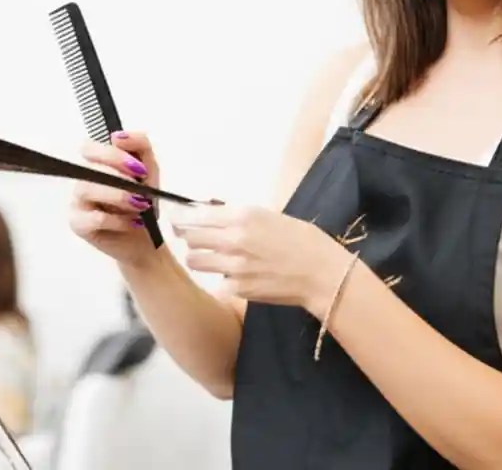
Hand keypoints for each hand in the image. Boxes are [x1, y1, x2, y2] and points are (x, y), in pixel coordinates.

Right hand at [68, 131, 162, 267]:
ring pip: (88, 189)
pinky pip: (94, 217)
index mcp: (97, 164)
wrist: (146, 239)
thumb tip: (118, 136)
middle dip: (119, 176)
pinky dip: (118, 220)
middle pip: (89, 167)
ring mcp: (77, 202)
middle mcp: (84, 180)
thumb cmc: (143, 202)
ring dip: (119, 197)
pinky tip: (132, 223)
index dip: (113, 155)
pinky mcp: (78, 224)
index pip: (90, 148)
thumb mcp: (150, 170)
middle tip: (141, 188)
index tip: (139, 169)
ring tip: (140, 206)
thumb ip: (140, 145)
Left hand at [166, 202, 348, 316]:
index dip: (183, 216)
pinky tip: (237, 274)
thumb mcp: (270, 215)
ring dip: (198, 257)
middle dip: (187, 235)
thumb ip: (238, 215)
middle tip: (191, 236)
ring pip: (194, 260)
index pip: (195, 214)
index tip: (179, 217)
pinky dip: (222, 277)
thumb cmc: (302, 240)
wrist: (323, 274)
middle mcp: (233, 239)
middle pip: (188, 236)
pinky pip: (217, 280)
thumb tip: (210, 213)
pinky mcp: (238, 288)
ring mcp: (233, 266)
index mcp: (243, 216)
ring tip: (210, 256)